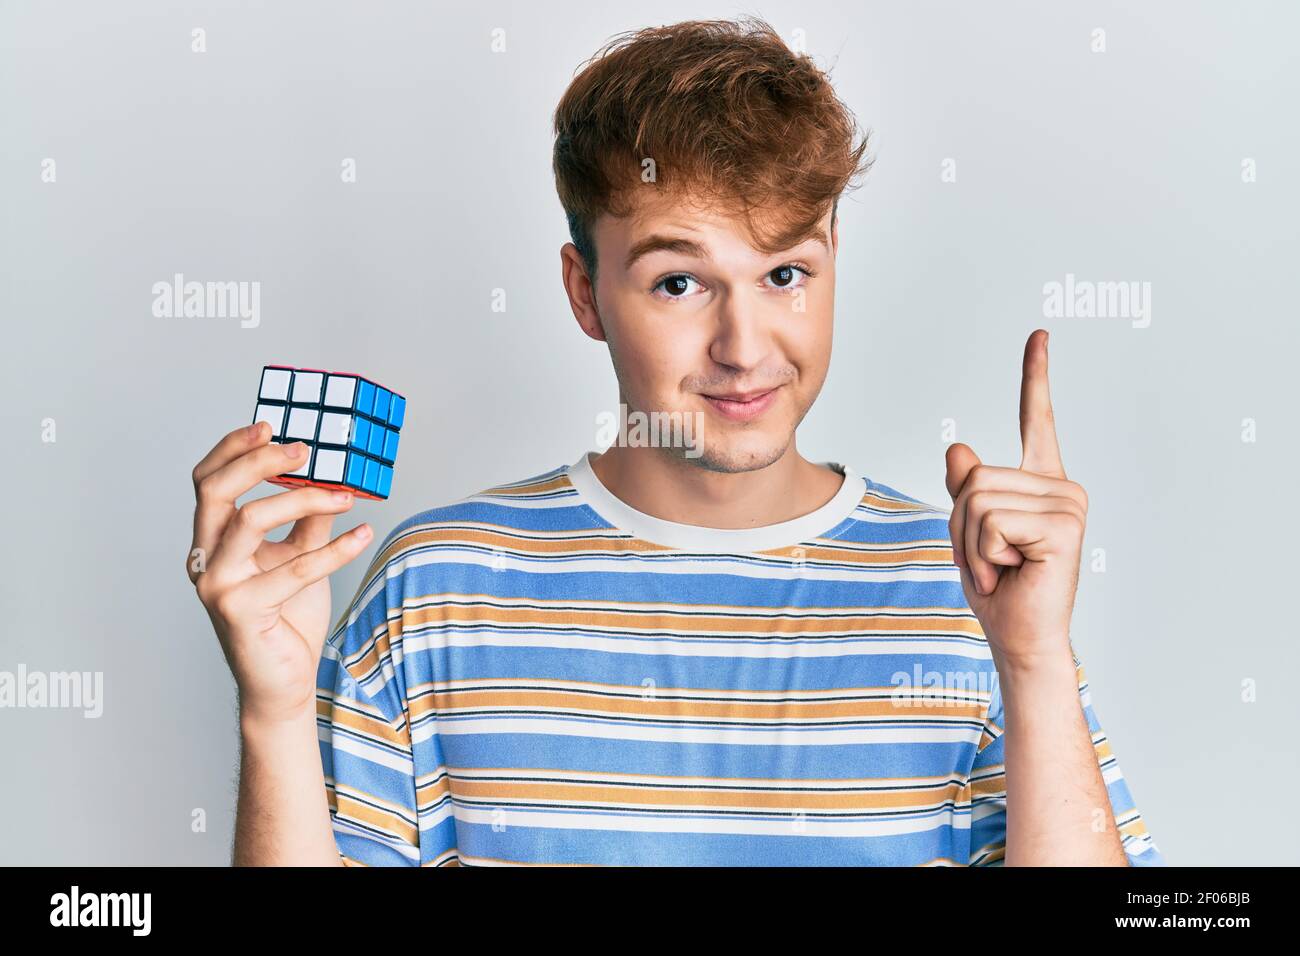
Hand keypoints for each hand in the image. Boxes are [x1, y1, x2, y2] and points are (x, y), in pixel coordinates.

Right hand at [187, 422, 372, 725]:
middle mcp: (204, 559)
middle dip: (258, 461)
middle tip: (304, 450)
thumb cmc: (287, 618)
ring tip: (345, 496)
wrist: (283, 682)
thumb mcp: (300, 556)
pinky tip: (364, 536)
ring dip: (302, 499)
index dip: (234, 448)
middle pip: (215, 490)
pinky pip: (291, 569)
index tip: (271, 426)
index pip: (207, 481)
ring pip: (248, 520)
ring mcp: (217, 586)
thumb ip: (308, 520)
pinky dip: (334, 549)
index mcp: (212, 541)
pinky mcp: (240, 612)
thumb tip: (333, 478)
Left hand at [944, 330, 1088, 667]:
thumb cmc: (999, 588)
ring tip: (1000, 568)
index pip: (1037, 420)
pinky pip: (991, 522)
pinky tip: (1012, 573)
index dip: (1034, 377)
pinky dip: (984, 554)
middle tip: (990, 561)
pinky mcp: (1064, 525)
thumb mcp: (968, 530)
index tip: (1038, 335)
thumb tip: (958, 448)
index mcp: (1039, 483)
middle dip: (962, 526)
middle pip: (974, 476)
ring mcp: (1068, 503)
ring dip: (971, 544)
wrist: (1020, 637)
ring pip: (978, 499)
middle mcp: (1060, 487)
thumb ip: (965, 488)